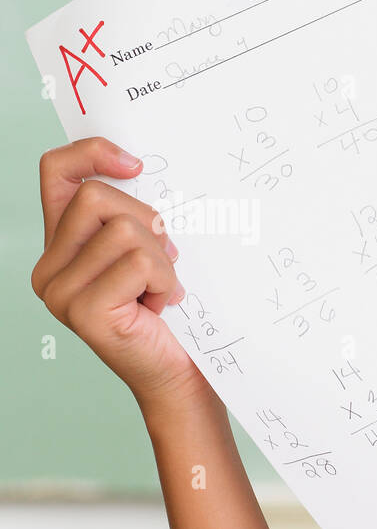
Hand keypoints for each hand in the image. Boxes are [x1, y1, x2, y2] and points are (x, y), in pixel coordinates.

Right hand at [30, 137, 208, 413]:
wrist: (176, 374)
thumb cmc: (166, 313)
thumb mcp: (146, 254)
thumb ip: (130, 219)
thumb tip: (140, 169)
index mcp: (60, 246)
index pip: (55, 173)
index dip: (91, 153)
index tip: (135, 164)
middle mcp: (48, 268)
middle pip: (97, 198)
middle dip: (147, 223)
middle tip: (165, 261)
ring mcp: (59, 291)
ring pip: (124, 230)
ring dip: (161, 260)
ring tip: (162, 291)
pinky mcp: (83, 310)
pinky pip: (138, 263)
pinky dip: (164, 282)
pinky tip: (161, 307)